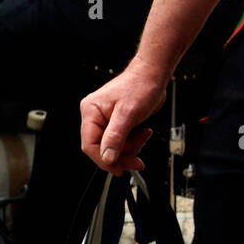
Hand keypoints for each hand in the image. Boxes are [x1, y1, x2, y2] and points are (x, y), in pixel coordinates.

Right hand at [80, 59, 166, 175]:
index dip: (104, 159)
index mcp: (91, 111)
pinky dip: (134, 142)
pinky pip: (122, 141)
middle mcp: (95, 116)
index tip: (118, 168)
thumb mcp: (128, 113)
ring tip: (144, 135)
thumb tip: (107, 158)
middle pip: (102, 148)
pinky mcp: (117, 123)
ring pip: (114, 147)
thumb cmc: (141, 85)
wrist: (154, 75)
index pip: (90, 144)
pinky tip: (143, 133)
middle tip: (137, 159)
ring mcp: (106, 120)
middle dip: (122, 154)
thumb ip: (116, 137)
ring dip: (131, 147)